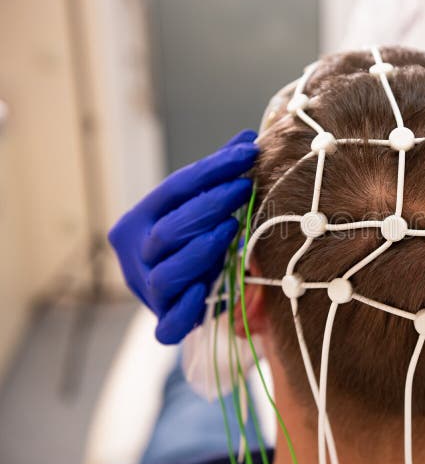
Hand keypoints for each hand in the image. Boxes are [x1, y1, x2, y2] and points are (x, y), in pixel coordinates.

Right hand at [108, 130, 258, 343]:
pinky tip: (207, 292)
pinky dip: (187, 311)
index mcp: (140, 220)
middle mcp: (136, 255)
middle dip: (208, 207)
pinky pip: (168, 325)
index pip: (175, 189)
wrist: (178, 294)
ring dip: (200, 252)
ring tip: (232, 229)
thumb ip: (220, 178)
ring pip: (167, 275)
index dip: (212, 170)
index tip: (248, 152)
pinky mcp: (162, 321)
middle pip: (168, 231)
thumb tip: (248, 138)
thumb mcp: (202, 208)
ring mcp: (146, 290)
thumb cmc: (193, 240)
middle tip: (244, 187)